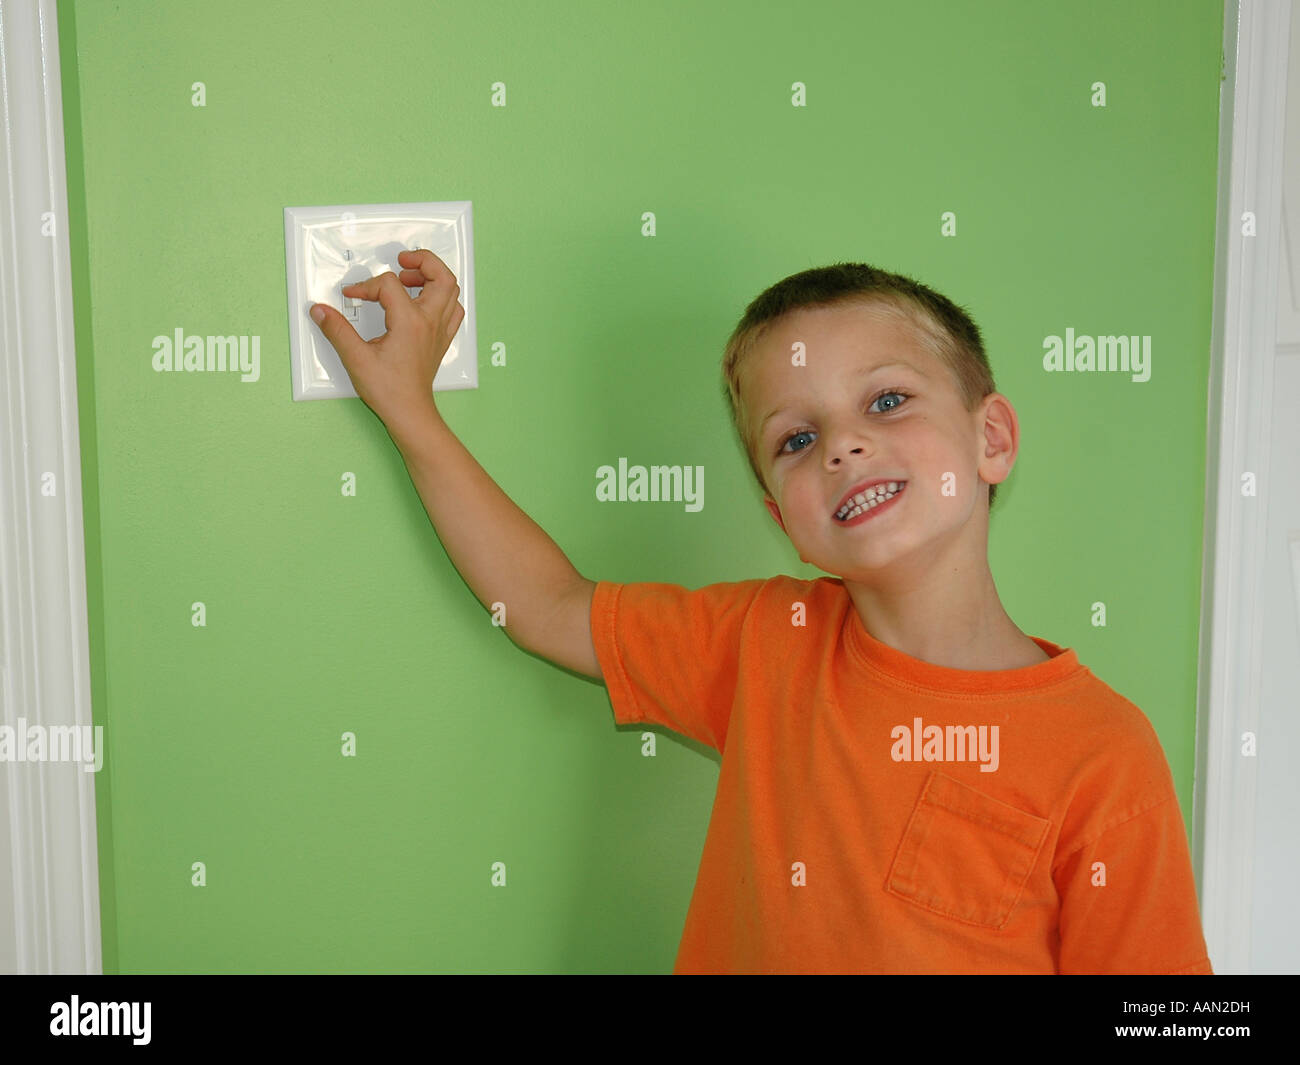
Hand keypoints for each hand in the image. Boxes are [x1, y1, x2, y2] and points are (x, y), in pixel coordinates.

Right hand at [310, 248, 465, 431]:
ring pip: (451, 291)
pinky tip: (424, 301)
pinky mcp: (442, 340)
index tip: (352, 296)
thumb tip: (320, 310)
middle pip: (441, 276)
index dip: (366, 286)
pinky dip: (443, 298)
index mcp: (410, 322)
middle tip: (401, 261)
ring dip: (433, 277)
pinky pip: (453, 310)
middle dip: (422, 261)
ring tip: (409, 278)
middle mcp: (430, 322)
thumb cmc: (388, 390)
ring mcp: (440, 331)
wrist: (409, 412)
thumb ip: (337, 330)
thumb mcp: (356, 358)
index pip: (389, 285)